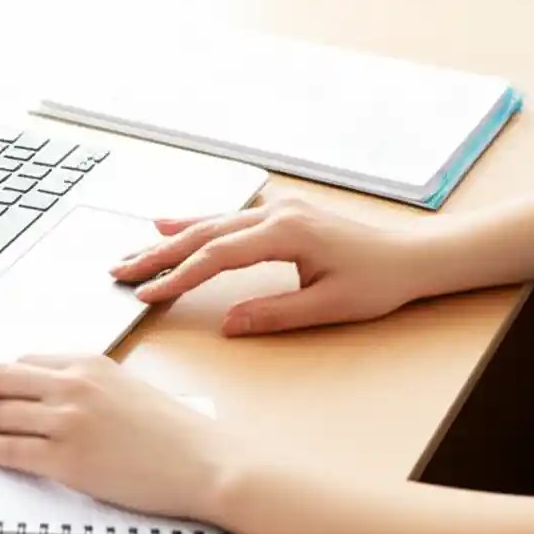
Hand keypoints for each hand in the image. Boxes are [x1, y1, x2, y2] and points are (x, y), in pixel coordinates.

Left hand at [0, 355, 239, 523]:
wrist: (206, 462)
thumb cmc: (175, 433)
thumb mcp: (127, 389)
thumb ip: (86, 385)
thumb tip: (45, 394)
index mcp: (89, 362)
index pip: (24, 361)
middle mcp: (73, 385)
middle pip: (0, 379)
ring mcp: (68, 421)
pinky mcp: (68, 458)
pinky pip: (9, 449)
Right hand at [109, 199, 421, 335]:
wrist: (414, 255)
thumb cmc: (379, 281)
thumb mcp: (328, 307)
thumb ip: (274, 314)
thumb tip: (227, 323)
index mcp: (285, 234)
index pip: (216, 258)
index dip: (178, 278)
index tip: (147, 295)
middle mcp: (275, 214)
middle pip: (202, 235)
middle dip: (157, 255)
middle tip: (119, 271)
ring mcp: (276, 210)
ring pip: (209, 224)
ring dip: (168, 240)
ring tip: (132, 254)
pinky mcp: (279, 214)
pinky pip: (225, 218)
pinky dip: (193, 225)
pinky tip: (168, 225)